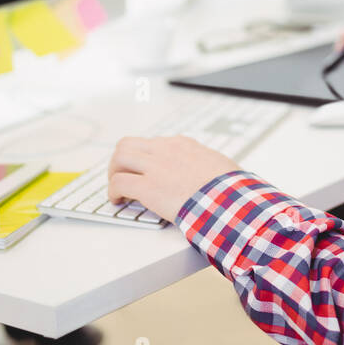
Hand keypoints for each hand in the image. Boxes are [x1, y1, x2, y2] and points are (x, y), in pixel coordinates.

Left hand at [107, 135, 241, 222]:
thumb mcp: (219, 164)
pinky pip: (119, 183)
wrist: (228, 199)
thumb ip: (207, 164)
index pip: (154, 143)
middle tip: (121, 175)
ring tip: (116, 188)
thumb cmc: (229, 187)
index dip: (145, 157)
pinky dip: (113, 191)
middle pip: (129, 144)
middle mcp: (165, 150)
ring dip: (114, 172)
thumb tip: (211, 171)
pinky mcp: (147, 187)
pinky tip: (117, 201)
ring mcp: (155, 167)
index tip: (144, 169)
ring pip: (119, 157)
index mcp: (183, 145)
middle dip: (121, 160)